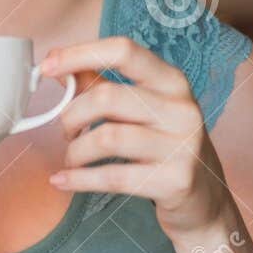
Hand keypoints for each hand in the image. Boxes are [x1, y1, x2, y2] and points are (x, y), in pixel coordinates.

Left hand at [40, 36, 233, 241]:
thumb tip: (60, 63)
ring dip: (75, 151)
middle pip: (108, 98)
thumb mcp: (143, 109)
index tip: (48, 65)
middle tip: (66, 131)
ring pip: (107, 138)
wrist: (204, 200)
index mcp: (172, 81)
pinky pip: (114, 177)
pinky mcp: (175, 180)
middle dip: (72, 116)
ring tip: (71, 159)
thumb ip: (103, 84)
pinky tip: (62, 181)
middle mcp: (181, 108)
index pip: (124, 51)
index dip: (81, 54)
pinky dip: (79, 180)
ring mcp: (181, 145)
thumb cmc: (165, 147)